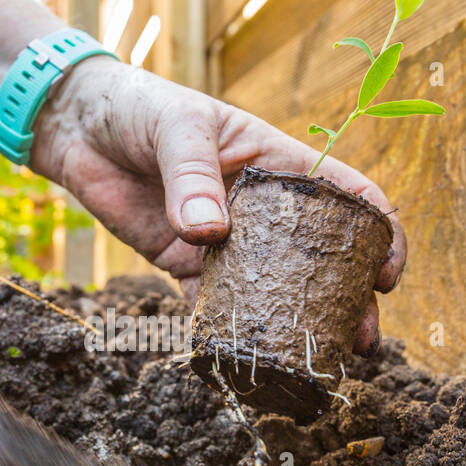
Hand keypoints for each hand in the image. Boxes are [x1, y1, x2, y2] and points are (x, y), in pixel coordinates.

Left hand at [30, 57, 405, 355]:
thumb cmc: (139, 108)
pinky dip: (229, 332)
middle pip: (320, 256)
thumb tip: (210, 235)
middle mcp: (261, 208)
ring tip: (317, 358)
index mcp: (278, 162)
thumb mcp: (176, 128)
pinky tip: (244, 357)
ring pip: (275, 288)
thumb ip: (193, 176)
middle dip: (348, 297)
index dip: (379, 233)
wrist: (78, 126)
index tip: (387, 274)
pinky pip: (214, 305)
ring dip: (297, 322)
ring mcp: (226, 240)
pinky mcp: (185, 263)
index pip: (347, 196)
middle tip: (360, 338)